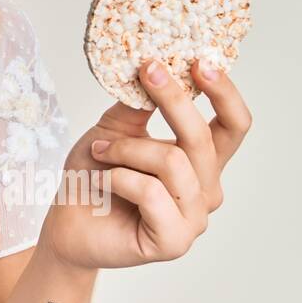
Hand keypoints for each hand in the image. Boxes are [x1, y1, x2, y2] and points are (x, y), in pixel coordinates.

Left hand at [38, 57, 252, 270]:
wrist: (67, 221)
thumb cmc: (93, 175)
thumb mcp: (114, 128)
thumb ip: (139, 104)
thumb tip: (158, 67)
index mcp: (200, 160)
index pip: (234, 125)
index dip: (225, 93)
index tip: (200, 61)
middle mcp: (205, 188)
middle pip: (203, 137)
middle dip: (173, 99)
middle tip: (147, 70)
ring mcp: (193, 218)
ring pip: (172, 161)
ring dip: (126, 148)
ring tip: (99, 151)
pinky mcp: (174, 241)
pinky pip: (152, 192)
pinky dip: (120, 178)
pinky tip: (103, 181)